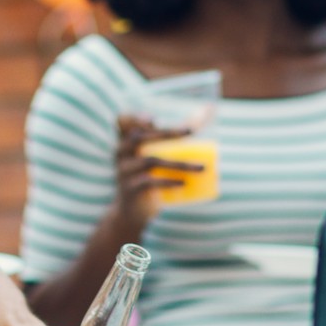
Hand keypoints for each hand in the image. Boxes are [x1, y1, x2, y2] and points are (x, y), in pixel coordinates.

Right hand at [114, 115, 198, 230]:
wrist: (131, 212)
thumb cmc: (148, 179)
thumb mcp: (151, 160)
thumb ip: (168, 140)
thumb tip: (205, 113)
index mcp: (125, 142)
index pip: (123, 121)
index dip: (135, 117)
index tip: (153, 119)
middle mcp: (120, 153)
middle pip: (141, 137)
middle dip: (167, 132)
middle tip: (191, 131)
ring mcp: (124, 171)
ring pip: (152, 161)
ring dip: (180, 163)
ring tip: (201, 168)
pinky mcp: (130, 188)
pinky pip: (150, 182)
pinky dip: (168, 181)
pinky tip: (183, 182)